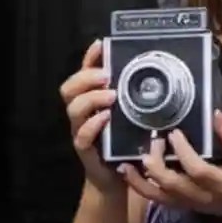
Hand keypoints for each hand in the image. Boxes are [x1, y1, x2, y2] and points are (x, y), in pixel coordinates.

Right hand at [59, 39, 122, 193]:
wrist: (116, 178)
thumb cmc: (124, 142)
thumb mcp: (129, 116)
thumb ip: (133, 98)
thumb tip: (153, 73)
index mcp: (91, 100)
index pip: (83, 73)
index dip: (89, 58)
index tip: (100, 44)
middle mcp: (82, 113)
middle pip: (69, 88)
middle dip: (86, 77)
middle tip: (107, 75)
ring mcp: (81, 131)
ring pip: (74, 109)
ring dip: (91, 98)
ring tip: (111, 95)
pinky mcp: (85, 150)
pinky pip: (81, 136)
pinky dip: (93, 125)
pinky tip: (105, 118)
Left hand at [122, 110, 221, 222]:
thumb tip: (213, 113)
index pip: (197, 170)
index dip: (183, 153)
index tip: (173, 133)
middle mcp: (205, 198)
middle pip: (173, 188)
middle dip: (156, 167)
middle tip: (151, 144)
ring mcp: (195, 204)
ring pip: (163, 198)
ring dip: (141, 183)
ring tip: (124, 166)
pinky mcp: (189, 206)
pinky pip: (163, 201)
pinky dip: (145, 189)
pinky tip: (133, 176)